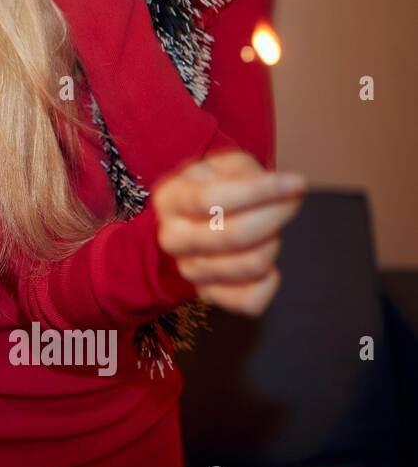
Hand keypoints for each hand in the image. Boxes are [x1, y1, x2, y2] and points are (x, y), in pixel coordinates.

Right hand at [153, 151, 307, 315]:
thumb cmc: (218, 185)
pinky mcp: (209, 295)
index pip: (211, 199)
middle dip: (275, 216)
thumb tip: (290, 189)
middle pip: (234, 235)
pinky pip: (250, 301)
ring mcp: (188, 270)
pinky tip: (267, 263)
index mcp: (169, 199)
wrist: (200, 217)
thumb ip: (252, 174)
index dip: (260, 192)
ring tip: (270, 228)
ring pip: (251, 265)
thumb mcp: (227, 165)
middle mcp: (172, 238)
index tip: (296, 183)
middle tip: (291, 201)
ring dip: (273, 242)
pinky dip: (269, 282)